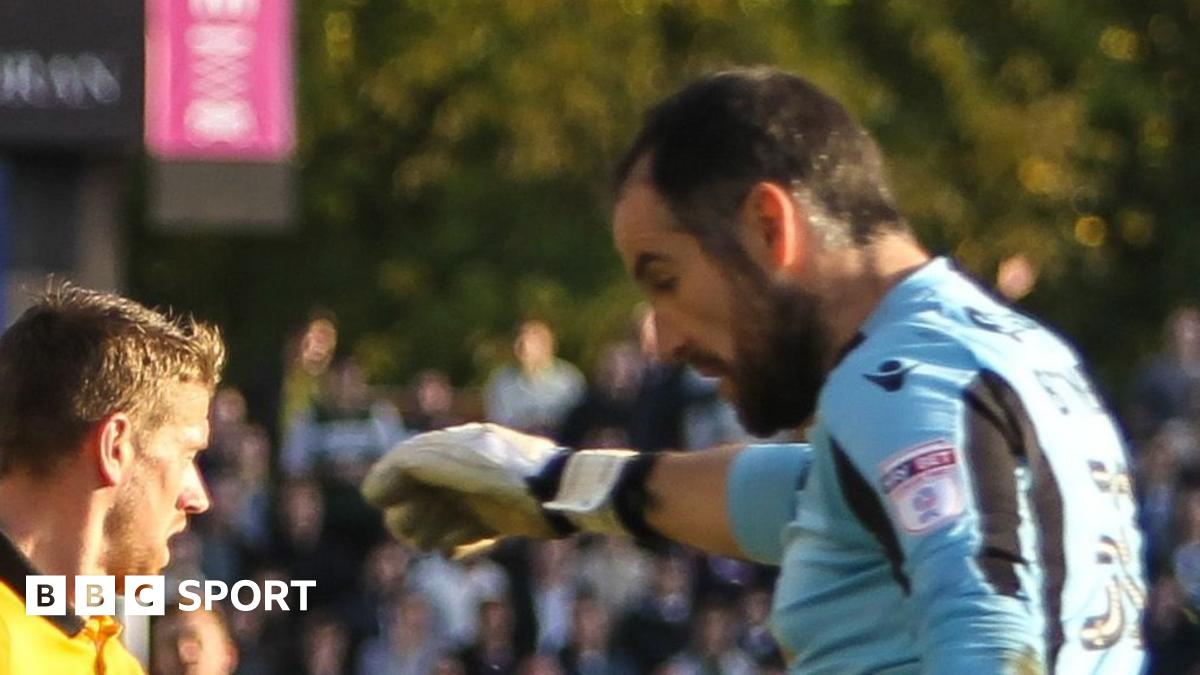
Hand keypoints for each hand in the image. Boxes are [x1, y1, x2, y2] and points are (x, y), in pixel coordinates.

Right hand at [361, 423, 565, 555]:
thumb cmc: (499, 470)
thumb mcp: (445, 456)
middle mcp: (450, 475)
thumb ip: (403, 466)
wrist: (554, 493)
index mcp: (441, 450)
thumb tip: (370, 494)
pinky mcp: (485, 525)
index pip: (394, 473)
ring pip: (424, 531)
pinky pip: (451, 545)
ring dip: (435, 533)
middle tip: (439, 514)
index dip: (392, 488)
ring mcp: (466, 502)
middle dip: (413, 518)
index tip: (402, 495)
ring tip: (462, 526)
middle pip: (402, 510)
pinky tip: (477, 537)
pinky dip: (457, 544)